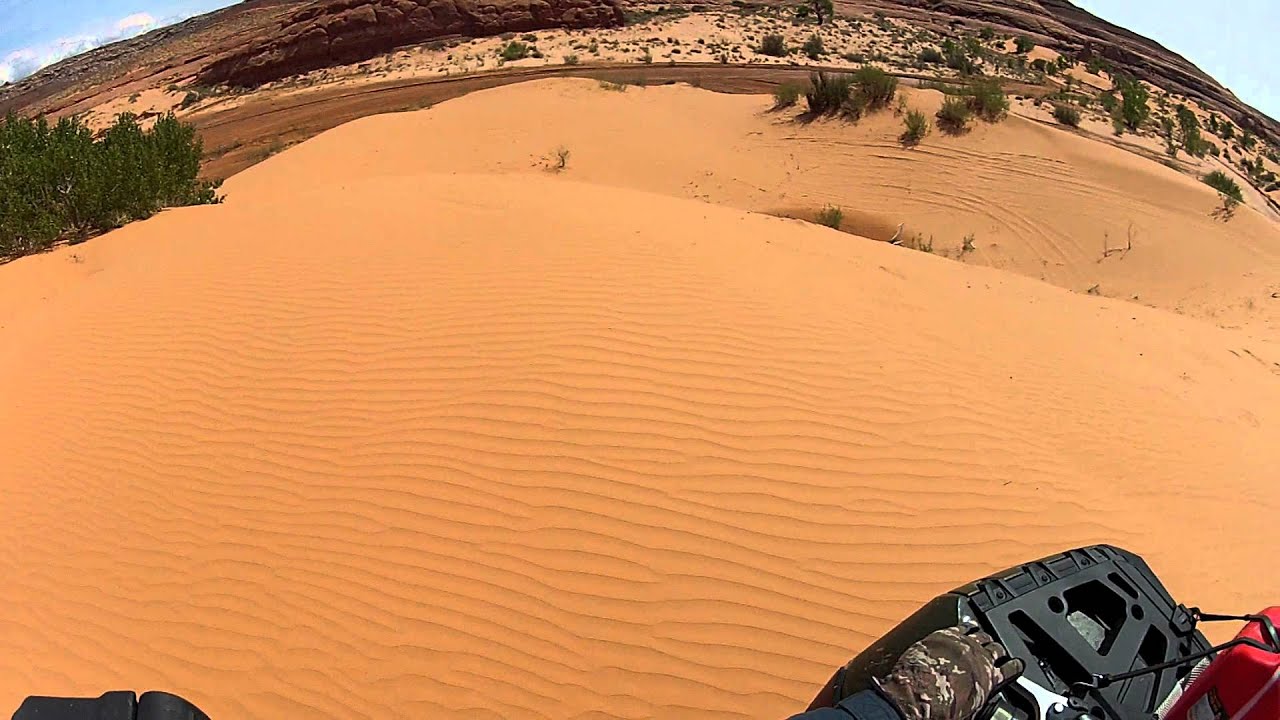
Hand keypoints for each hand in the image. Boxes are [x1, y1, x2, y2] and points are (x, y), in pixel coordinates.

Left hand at [878, 625, 1023, 719]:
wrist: (916, 695)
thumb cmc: (942, 709)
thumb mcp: (971, 710)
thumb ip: (980, 698)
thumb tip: (979, 699)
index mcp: (990, 679)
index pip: (1011, 669)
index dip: (1015, 666)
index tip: (1017, 664)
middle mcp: (980, 658)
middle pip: (996, 649)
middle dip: (999, 649)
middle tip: (999, 650)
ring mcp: (962, 643)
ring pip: (981, 634)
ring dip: (984, 637)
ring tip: (986, 637)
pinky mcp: (944, 634)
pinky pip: (961, 624)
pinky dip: (967, 624)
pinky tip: (968, 624)